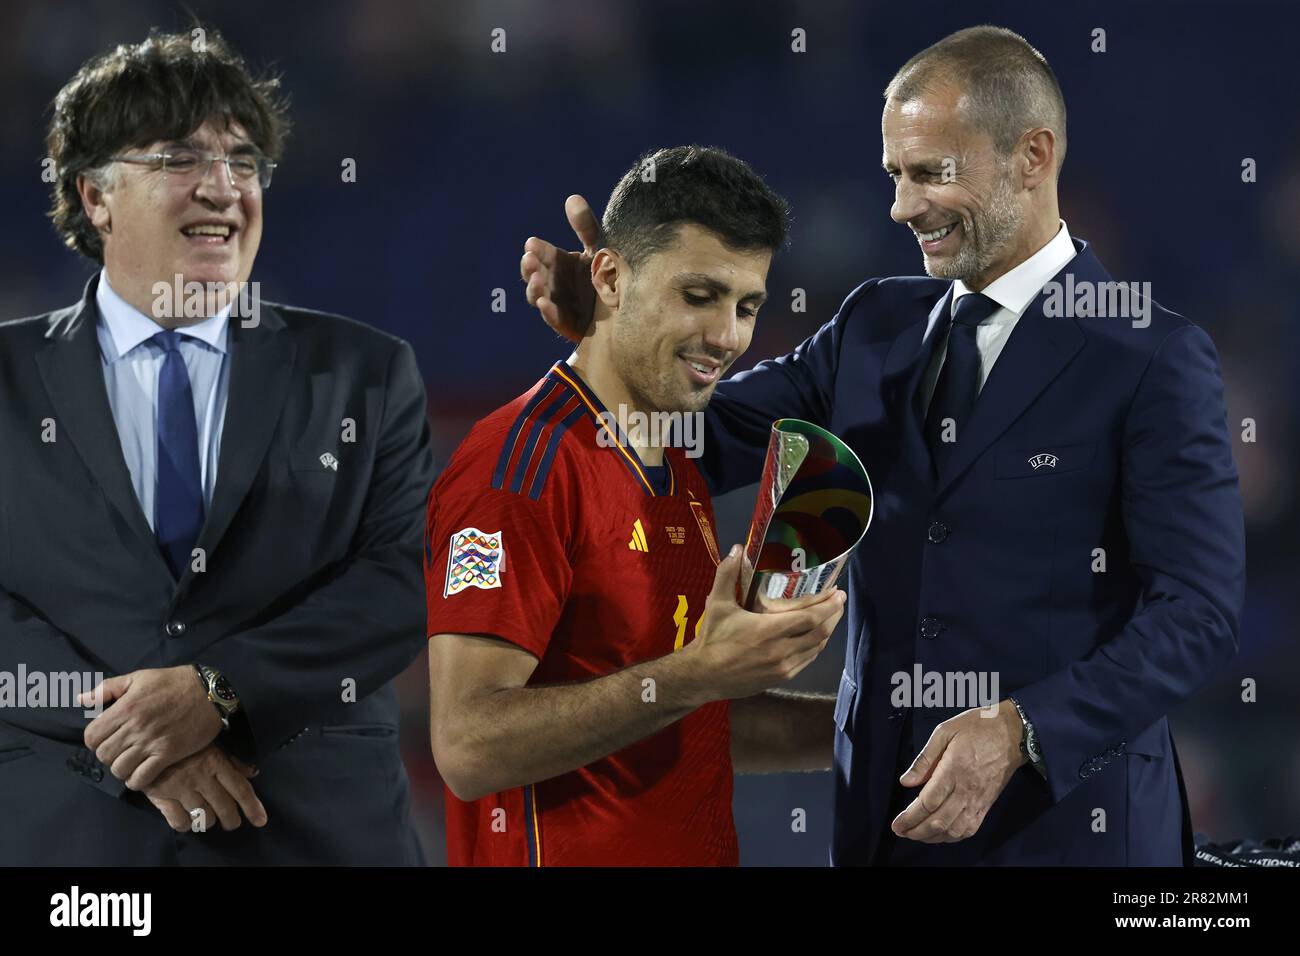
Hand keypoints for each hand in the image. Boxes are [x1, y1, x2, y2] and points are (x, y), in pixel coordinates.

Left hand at [79, 665, 223, 789]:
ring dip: (121, 768)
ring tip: (130, 761)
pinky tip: (140, 773)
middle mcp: (135, 727)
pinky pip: (142, 778)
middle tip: (120, 749)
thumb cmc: (172, 682)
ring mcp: (152, 742)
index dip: (94, 741)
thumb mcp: (139, 677)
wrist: (210, 692)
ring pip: (120, 769)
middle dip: (108, 755)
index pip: (91, 737)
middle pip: (104, 755)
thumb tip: (81, 698)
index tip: (106, 738)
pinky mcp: (168, 754)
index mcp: (125, 708)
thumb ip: (107, 688)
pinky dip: (136, 780)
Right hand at [142, 745, 266, 832]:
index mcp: (216, 762)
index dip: (252, 807)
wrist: (147, 738)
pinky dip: (186, 825)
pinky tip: (188, 820)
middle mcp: (201, 777)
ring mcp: (181, 788)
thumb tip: (253, 773)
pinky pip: (179, 822)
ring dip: (208, 822)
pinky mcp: (162, 797)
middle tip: (232, 824)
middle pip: (224, 807)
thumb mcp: (212, 744)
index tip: (260, 821)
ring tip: (208, 818)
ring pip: (204, 817)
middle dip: (231, 820)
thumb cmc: (185, 743)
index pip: (240, 789)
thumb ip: (233, 760)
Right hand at [521, 194, 599, 340]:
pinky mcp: (570, 326)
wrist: (636, 308)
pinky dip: (549, 312)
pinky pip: (555, 319)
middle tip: (529, 259)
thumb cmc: (613, 276)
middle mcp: (557, 284)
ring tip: (536, 281)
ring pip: (539, 297)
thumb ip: (586, 227)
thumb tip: (572, 198)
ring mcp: (561, 305)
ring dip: (534, 289)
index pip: (545, 254)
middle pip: (536, 275)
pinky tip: (544, 304)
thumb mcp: (601, 249)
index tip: (532, 244)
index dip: (537, 250)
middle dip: (530, 268)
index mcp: (562, 264)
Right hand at [683, 545, 845, 700]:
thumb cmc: (712, 639)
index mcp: (768, 631)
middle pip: (820, 633)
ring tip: (831, 616)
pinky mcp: (781, 678)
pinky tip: (815, 638)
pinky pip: (806, 661)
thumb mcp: (717, 604)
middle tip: (838, 601)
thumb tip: (737, 549)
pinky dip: (815, 647)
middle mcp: (781, 651)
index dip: (828, 605)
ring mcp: (783, 667)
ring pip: (816, 648)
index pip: (810, 618)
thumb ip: (727, 574)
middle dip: (834, 616)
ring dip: (827, 632)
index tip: (839, 593)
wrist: (703, 676)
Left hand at [891, 699, 1025, 842]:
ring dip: (933, 837)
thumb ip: (925, 758)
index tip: (897, 824)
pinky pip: (970, 829)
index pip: (928, 802)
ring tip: (916, 835)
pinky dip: (952, 837)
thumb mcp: (945, 731)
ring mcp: (979, 800)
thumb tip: (906, 781)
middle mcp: (967, 790)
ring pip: (954, 830)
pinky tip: (939, 834)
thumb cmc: (977, 727)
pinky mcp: (987, 805)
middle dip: (916, 831)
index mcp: (954, 769)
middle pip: (939, 821)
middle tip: (901, 832)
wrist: (1014, 733)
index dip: (910, 817)